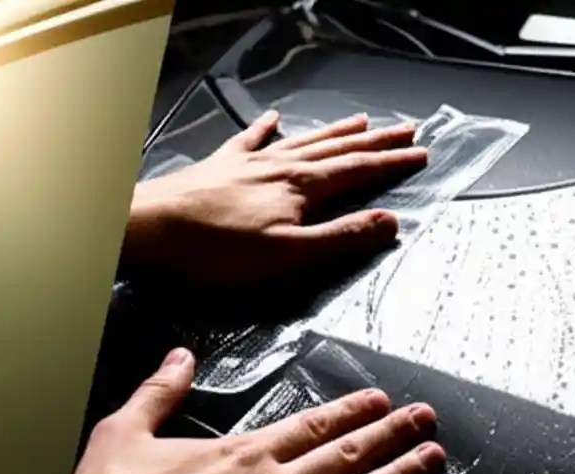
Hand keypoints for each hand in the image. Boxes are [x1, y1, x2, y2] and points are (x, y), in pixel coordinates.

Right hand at [41, 347, 442, 473]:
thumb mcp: (125, 431)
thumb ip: (160, 392)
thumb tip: (179, 355)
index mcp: (240, 453)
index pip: (311, 426)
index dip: (351, 412)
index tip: (380, 400)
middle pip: (347, 455)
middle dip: (392, 435)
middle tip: (426, 421)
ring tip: (432, 460)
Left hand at [124, 111, 427, 287]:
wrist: (153, 228)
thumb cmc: (216, 250)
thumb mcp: (288, 254)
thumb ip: (340, 238)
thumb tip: (389, 222)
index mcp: (302, 188)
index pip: (359, 171)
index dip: (392, 163)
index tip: (420, 153)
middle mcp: (280, 166)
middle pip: (337, 149)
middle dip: (374, 141)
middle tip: (405, 129)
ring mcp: (249, 162)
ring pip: (302, 140)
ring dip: (334, 131)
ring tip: (360, 119)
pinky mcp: (220, 166)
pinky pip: (250, 139)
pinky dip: (266, 128)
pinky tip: (273, 118)